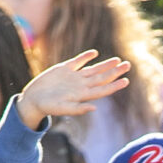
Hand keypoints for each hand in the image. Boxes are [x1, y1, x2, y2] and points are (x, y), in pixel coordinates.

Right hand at [16, 51, 130, 130]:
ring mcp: (73, 76)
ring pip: (93, 69)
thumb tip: (94, 108)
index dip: (115, 85)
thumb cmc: (47, 107)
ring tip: (118, 60)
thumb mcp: (62, 109)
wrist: (33, 99)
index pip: (103, 89)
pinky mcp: (64, 69)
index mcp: (83, 95)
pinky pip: (77, 61)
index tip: (126, 81)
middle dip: (115, 72)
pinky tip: (94, 53)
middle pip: (102, 77)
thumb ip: (77, 109)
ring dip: (105, 65)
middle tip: (128, 65)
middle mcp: (81, 85)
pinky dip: (85, 57)